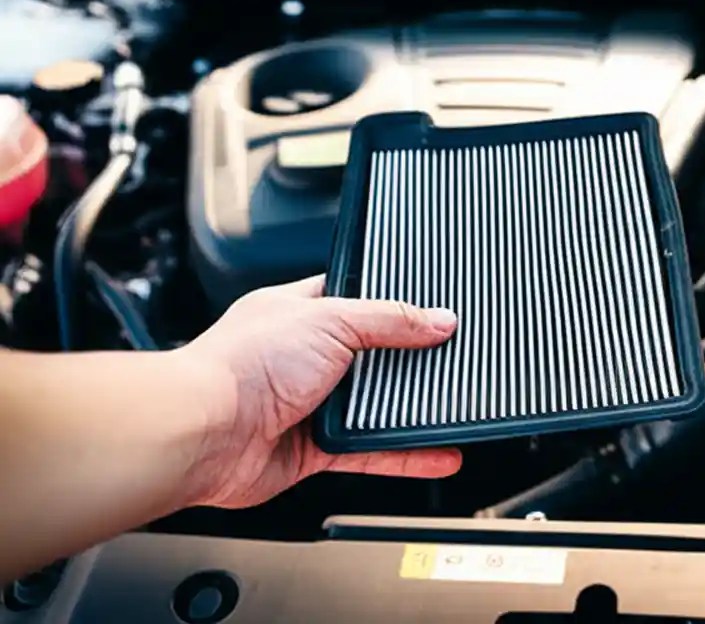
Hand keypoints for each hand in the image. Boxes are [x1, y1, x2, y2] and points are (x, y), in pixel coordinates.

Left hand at [179, 276, 462, 508]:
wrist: (203, 433)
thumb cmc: (240, 366)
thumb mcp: (329, 320)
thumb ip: (390, 319)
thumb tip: (438, 319)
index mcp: (297, 311)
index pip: (356, 298)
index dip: (392, 303)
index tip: (432, 310)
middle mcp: (302, 356)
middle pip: (371, 357)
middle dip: (406, 362)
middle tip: (448, 361)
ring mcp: (308, 404)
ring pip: (373, 408)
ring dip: (408, 412)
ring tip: (451, 408)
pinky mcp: (312, 449)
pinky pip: (369, 452)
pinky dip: (403, 456)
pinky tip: (435, 454)